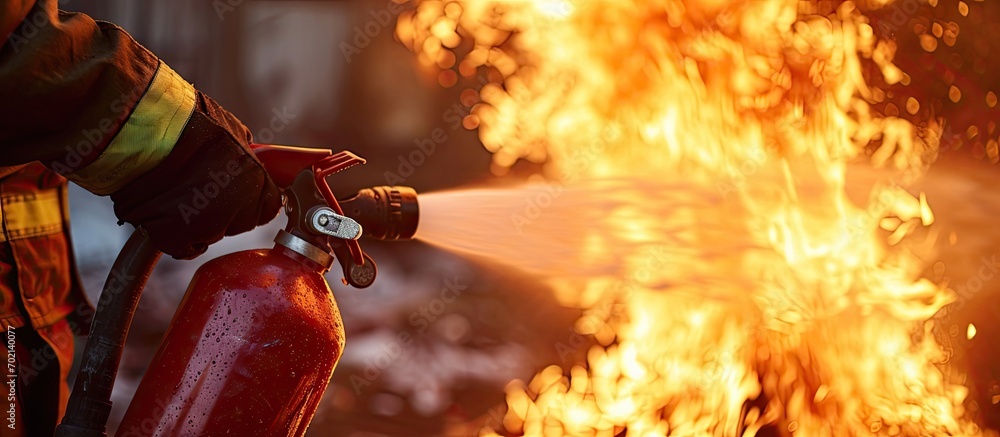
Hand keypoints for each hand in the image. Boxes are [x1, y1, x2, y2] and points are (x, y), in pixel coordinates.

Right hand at [110, 91, 281, 258]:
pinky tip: (164, 214)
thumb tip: (247, 155)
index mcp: (252, 180)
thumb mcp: (229, 128)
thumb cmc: (179, 121)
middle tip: (200, 189)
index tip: (240, 193)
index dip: (252, 199)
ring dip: (199, 221)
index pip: (268, 206)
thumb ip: (243, 152)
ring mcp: (205, 226)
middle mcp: (233, 207)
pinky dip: (174, 236)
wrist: (136, 131)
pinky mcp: (174, 238)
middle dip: (226, 210)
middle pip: (240, 222)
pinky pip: (184, 247)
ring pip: (212, 234)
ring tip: (176, 194)